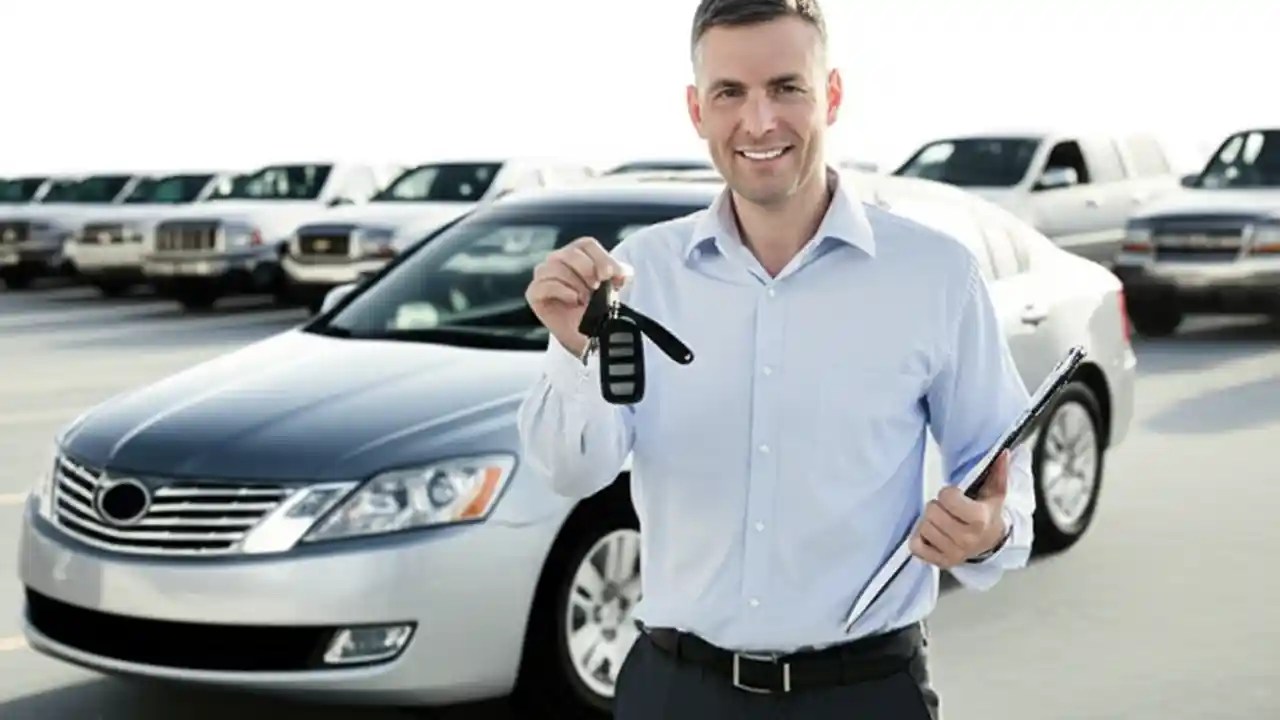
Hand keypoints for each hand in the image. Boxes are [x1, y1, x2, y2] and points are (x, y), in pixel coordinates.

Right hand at [525, 236, 627, 355]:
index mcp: (577, 252)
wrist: (586, 333)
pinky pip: (544, 285)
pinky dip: (562, 291)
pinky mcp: (534, 293)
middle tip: (597, 287)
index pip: (587, 244)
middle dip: (587, 271)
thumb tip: (622, 272)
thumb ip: (620, 274)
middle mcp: (557, 259)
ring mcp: (543, 275)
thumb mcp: (613, 286)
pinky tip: (574, 300)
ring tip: (585, 298)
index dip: (601, 258)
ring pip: (556, 267)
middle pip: (571, 253)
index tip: (609, 276)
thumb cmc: (596, 305)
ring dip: (575, 283)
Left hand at [909, 450, 1009, 568]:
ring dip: (928, 521)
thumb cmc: (988, 515)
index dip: (948, 493)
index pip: (947, 497)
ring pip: (923, 528)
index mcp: (979, 520)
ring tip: (942, 521)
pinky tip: (932, 535)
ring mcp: (953, 554)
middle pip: (931, 511)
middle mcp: (966, 539)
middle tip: (947, 509)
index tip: (955, 496)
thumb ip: (998, 473)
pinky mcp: (941, 563)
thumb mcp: (995, 494)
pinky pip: (915, 547)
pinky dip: (919, 539)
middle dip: (937, 506)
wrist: (990, 544)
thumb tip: (1002, 453)